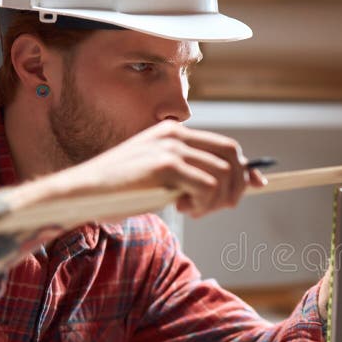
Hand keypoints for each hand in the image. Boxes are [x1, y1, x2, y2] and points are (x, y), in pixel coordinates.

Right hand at [52, 121, 265, 217]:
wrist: (82, 194)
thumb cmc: (121, 191)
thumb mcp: (163, 179)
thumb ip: (193, 175)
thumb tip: (235, 185)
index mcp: (175, 133)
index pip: (226, 146)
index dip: (245, 168)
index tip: (258, 184)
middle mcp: (176, 134)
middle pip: (233, 157)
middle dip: (235, 187)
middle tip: (215, 207)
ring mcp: (170, 148)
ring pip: (222, 175)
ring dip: (214, 201)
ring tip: (189, 209)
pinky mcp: (165, 165)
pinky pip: (208, 187)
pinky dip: (202, 204)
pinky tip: (181, 208)